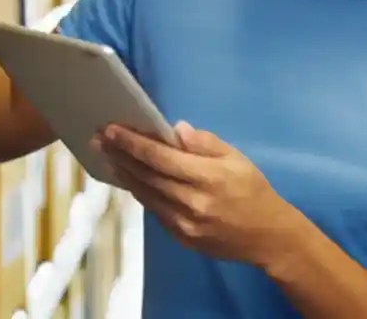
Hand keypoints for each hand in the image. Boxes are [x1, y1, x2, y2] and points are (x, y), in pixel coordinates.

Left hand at [98, 122, 301, 265]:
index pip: (160, 157)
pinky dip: (140, 192)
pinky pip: (154, 210)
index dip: (133, 143)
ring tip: (107, 156)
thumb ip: (204, 143)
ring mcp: (184, 224)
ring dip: (124, 174)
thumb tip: (174, 130)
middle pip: (147, 175)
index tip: (112, 129)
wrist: (268, 237)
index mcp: (208, 178)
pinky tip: (130, 179)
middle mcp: (192, 202)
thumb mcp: (236, 158)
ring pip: (146, 194)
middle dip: (120, 155)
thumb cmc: (253, 190)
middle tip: (99, 139)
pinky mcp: (181, 237)